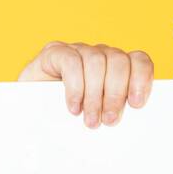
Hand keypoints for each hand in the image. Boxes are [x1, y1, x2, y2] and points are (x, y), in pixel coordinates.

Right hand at [18, 42, 153, 127]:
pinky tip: (74, 106)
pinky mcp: (55, 52)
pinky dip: (75, 86)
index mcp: (117, 66)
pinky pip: (71, 62)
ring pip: (96, 61)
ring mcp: (77, 51)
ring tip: (91, 120)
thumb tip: (129, 122)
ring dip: (95, 95)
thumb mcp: (99, 113)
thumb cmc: (70, 116)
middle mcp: (99, 54)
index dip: (142, 79)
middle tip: (110, 120)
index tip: (136, 103)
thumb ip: (115, 110)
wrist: (31, 112)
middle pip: (118, 61)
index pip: (139, 60)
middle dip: (116, 93)